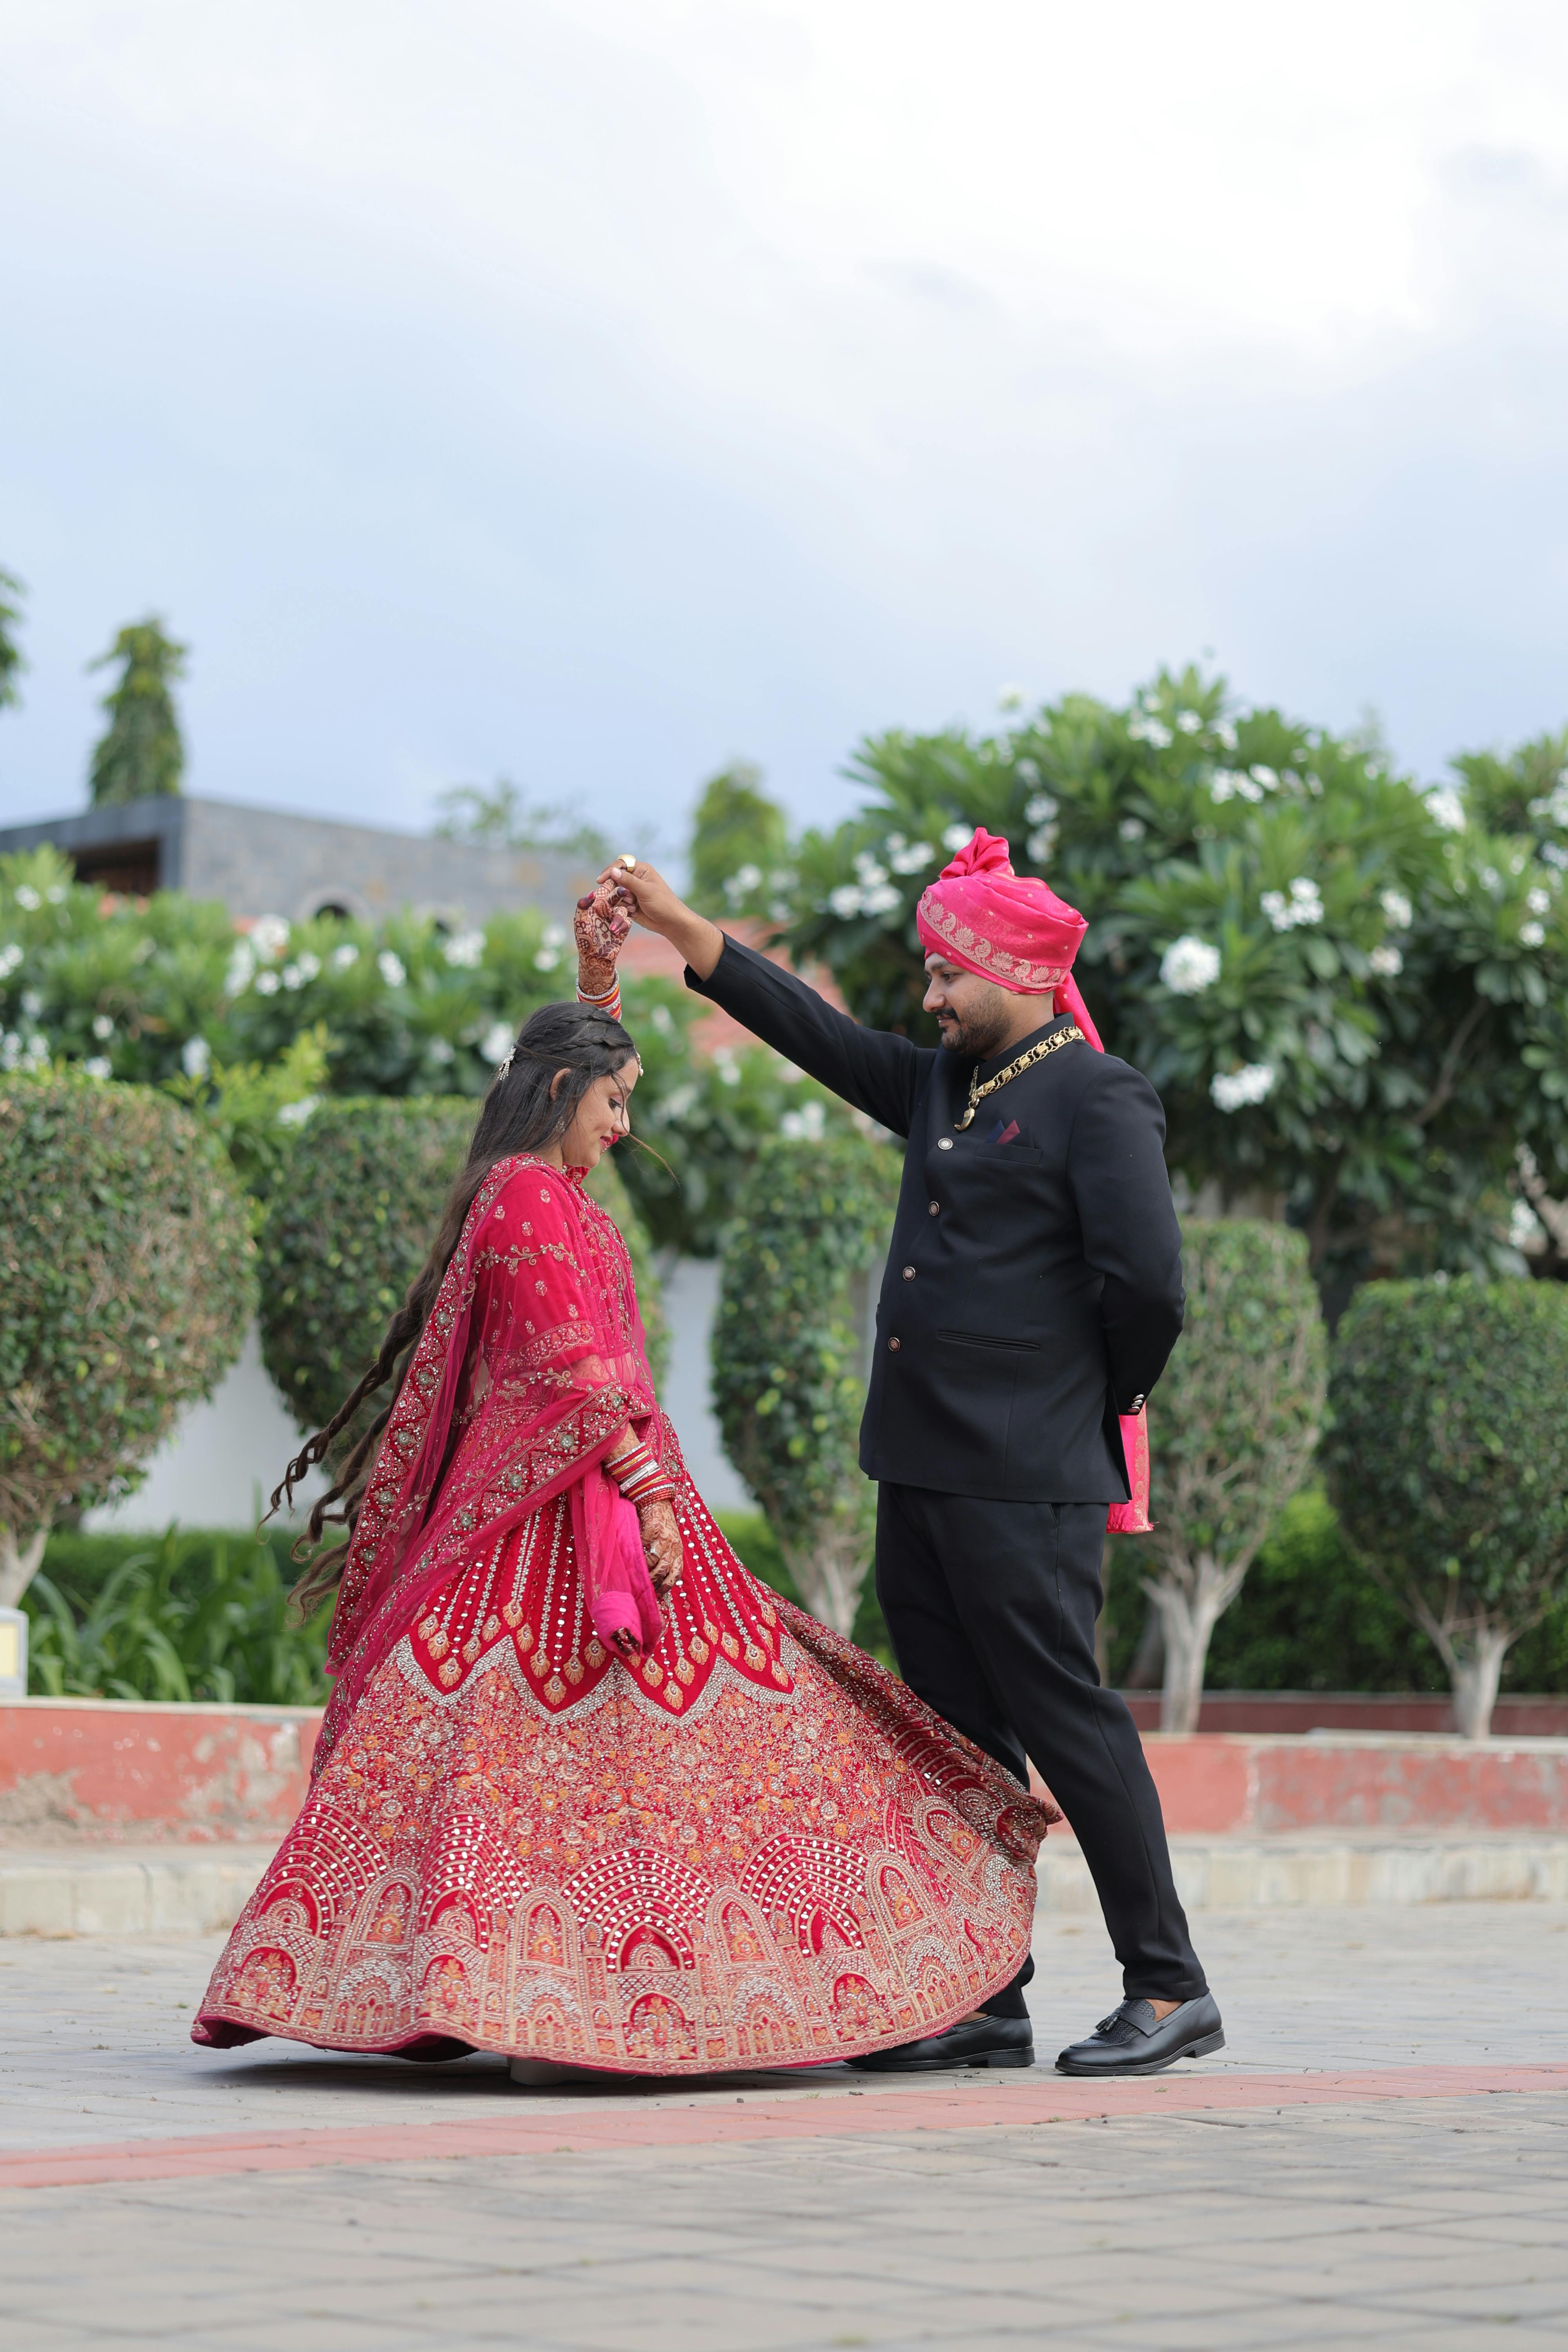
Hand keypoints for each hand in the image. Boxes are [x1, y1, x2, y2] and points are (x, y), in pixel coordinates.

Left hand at [574, 883, 631, 997]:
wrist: (595, 958)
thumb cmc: (584, 939)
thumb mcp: (580, 922)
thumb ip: (583, 906)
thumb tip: (591, 893)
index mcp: (596, 903)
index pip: (605, 887)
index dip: (611, 880)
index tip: (615, 877)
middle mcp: (607, 908)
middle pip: (618, 894)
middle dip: (622, 893)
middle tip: (625, 893)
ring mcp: (615, 917)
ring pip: (623, 909)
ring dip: (619, 917)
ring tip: (612, 929)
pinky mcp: (623, 927)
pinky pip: (627, 921)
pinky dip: (623, 925)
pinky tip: (616, 933)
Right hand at [592, 860, 724, 979]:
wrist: (671, 923)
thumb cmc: (662, 903)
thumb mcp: (645, 890)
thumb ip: (628, 881)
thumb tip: (613, 871)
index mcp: (641, 870)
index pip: (620, 865)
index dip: (609, 871)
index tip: (601, 881)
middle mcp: (635, 879)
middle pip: (615, 880)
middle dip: (616, 890)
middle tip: (622, 898)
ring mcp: (632, 892)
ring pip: (615, 894)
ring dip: (622, 901)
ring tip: (634, 906)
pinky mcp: (630, 905)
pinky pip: (618, 905)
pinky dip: (623, 909)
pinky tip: (634, 912)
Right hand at [636, 1496, 682, 1596]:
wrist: (656, 1500)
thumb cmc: (661, 1524)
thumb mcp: (669, 1541)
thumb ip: (665, 1557)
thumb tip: (655, 1578)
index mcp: (678, 1550)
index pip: (676, 1573)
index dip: (667, 1586)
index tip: (657, 1595)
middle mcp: (673, 1545)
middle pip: (664, 1570)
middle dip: (653, 1582)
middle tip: (644, 1588)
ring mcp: (663, 1538)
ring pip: (653, 1561)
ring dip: (645, 1571)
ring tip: (637, 1577)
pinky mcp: (651, 1530)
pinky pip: (642, 1548)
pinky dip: (636, 1555)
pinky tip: (631, 1560)